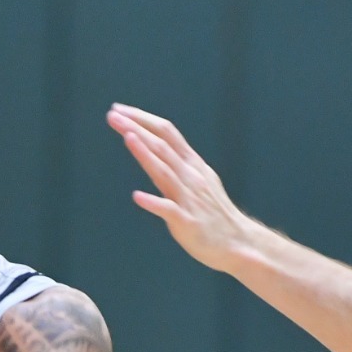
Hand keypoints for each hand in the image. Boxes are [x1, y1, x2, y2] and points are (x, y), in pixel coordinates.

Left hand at [106, 103, 257, 275]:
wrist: (238, 242)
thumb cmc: (213, 213)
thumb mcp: (198, 180)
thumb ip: (177, 164)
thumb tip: (157, 148)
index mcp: (192, 164)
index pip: (167, 133)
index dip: (143, 119)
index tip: (119, 110)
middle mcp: (190, 176)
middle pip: (162, 146)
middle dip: (136, 128)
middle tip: (112, 115)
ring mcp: (189, 198)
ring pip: (164, 171)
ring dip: (145, 154)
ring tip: (127, 137)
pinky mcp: (187, 222)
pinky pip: (169, 210)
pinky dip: (153, 202)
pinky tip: (137, 196)